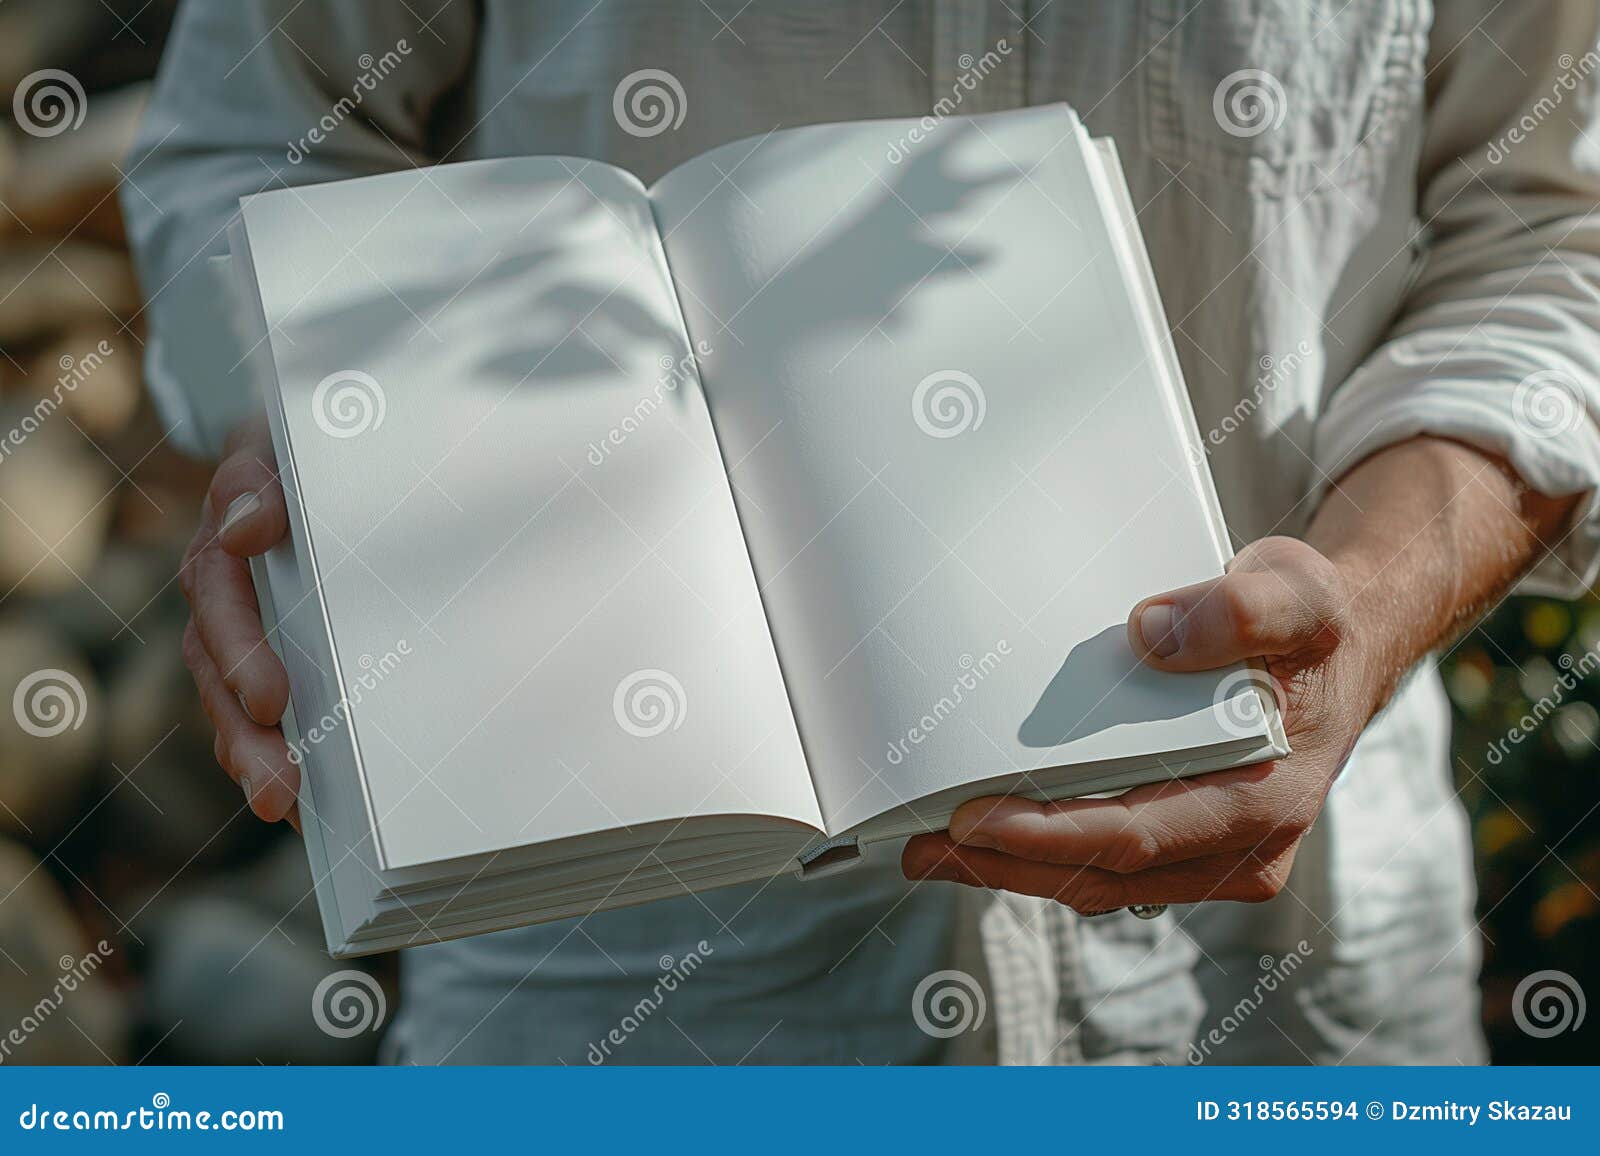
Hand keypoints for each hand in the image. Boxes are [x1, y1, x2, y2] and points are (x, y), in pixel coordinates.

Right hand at [178, 416, 299, 828]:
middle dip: (246, 734)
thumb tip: (250, 531)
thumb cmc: (310, 454)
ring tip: (282, 805)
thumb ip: (264, 482)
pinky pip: (264, 715)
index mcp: (225, 543)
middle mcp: (224, 595)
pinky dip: (278, 755)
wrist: (324, 455)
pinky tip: (305, 807)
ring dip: (256, 758)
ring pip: (234, 703)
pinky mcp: (273, 658)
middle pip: (219, 671)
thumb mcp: (287, 447)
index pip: (220, 598)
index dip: (242, 654)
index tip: (270, 702)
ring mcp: (244, 631)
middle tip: (278, 784)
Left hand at [902, 536, 1376, 910]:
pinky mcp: (1186, 845)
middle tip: (920, 844)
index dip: (1049, 834)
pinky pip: (1104, 864)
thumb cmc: (1313, 626)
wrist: (1341, 652)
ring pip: (1096, 881)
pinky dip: (1040, 853)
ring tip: (928, 848)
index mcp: (1266, 799)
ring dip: (1010, 869)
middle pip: (1102, 873)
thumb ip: (1242, 609)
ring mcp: (1212, 856)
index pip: (1138, 834)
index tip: (970, 817)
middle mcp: (1241, 847)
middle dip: (1004, 864)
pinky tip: (984, 833)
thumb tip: (1150, 632)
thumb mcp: (1298, 592)